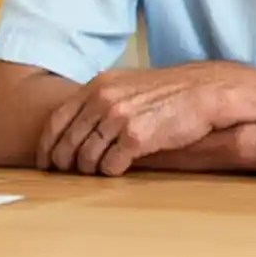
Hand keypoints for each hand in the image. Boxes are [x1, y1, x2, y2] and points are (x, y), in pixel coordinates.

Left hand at [37, 62, 253, 175]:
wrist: (208, 91)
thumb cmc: (173, 90)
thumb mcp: (131, 84)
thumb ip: (103, 98)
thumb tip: (80, 124)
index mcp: (99, 85)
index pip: (56, 120)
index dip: (47, 146)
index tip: (47, 161)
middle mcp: (104, 99)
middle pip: (67, 143)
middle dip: (66, 163)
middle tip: (72, 172)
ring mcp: (119, 118)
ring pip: (86, 158)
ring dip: (90, 169)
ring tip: (99, 170)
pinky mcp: (137, 137)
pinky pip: (110, 165)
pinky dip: (111, 171)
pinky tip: (120, 168)